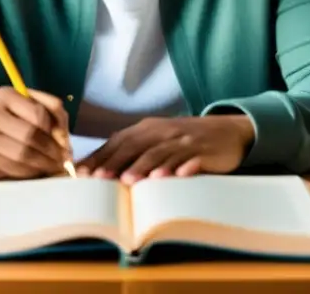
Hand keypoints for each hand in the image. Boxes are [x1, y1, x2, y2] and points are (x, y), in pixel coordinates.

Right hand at [0, 87, 71, 180]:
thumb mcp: (19, 103)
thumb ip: (47, 109)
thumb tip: (65, 138)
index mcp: (2, 95)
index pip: (39, 114)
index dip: (57, 131)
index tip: (65, 142)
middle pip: (31, 137)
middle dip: (53, 152)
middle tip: (64, 160)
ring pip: (22, 157)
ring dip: (44, 165)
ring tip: (53, 167)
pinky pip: (11, 170)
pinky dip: (29, 173)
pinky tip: (35, 171)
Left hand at [76, 115, 254, 183]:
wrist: (226, 131)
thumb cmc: (184, 140)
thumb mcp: (158, 140)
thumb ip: (133, 151)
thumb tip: (97, 169)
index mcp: (149, 129)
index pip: (119, 141)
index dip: (101, 156)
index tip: (82, 173)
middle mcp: (164, 132)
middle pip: (136, 146)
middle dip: (117, 163)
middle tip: (100, 179)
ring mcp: (185, 141)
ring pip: (162, 153)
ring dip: (145, 166)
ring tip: (131, 181)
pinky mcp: (204, 151)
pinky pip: (193, 158)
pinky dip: (184, 166)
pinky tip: (177, 176)